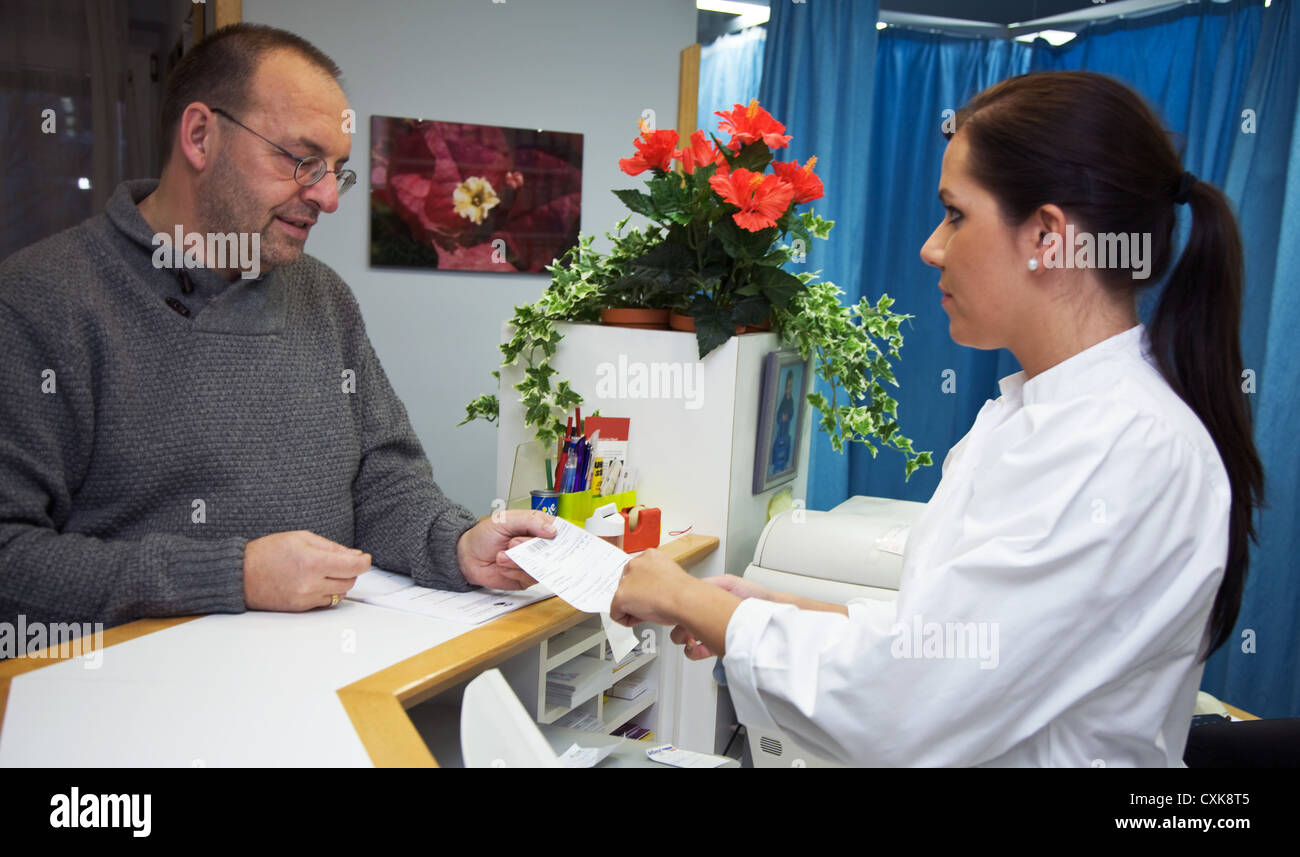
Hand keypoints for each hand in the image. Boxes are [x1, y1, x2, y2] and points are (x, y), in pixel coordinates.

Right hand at [243, 530, 371, 610]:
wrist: (241, 575)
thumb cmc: (267, 553)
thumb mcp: (301, 538)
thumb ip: (331, 547)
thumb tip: (354, 555)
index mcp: (313, 562)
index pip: (353, 567)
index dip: (364, 562)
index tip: (364, 559)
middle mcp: (311, 583)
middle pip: (350, 581)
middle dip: (350, 571)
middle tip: (339, 562)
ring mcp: (306, 598)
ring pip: (339, 593)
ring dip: (339, 583)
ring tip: (324, 572)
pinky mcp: (301, 608)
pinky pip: (325, 602)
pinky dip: (326, 592)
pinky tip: (315, 582)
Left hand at [457, 509, 553, 589]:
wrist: (467, 556)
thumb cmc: (485, 535)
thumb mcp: (505, 519)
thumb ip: (530, 521)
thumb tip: (553, 530)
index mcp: (537, 526)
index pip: (558, 529)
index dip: (560, 534)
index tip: (553, 536)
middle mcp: (538, 545)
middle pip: (552, 550)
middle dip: (529, 547)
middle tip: (513, 543)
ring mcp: (533, 562)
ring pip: (540, 565)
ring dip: (518, 561)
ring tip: (502, 555)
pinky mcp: (526, 578)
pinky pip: (529, 577)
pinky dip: (513, 571)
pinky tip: (502, 565)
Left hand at [610, 548, 691, 627]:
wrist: (684, 599)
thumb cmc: (683, 591)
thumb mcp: (671, 574)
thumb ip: (657, 577)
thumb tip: (655, 588)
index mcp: (649, 555)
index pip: (638, 571)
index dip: (644, 586)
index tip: (651, 593)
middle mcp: (635, 564)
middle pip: (627, 584)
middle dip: (636, 596)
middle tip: (651, 604)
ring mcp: (626, 580)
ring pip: (621, 598)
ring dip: (633, 607)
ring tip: (650, 611)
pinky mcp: (620, 596)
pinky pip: (617, 613)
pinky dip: (627, 620)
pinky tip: (642, 618)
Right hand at [670, 574, 773, 659]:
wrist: (772, 615)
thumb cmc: (755, 596)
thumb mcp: (729, 583)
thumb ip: (710, 585)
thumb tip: (693, 587)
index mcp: (707, 600)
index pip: (684, 606)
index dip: (678, 612)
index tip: (676, 616)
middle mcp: (707, 616)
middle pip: (682, 623)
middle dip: (680, 628)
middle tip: (685, 631)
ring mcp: (711, 631)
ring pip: (688, 638)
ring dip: (686, 641)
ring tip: (692, 641)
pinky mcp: (717, 644)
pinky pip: (699, 650)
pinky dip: (695, 651)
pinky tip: (698, 648)